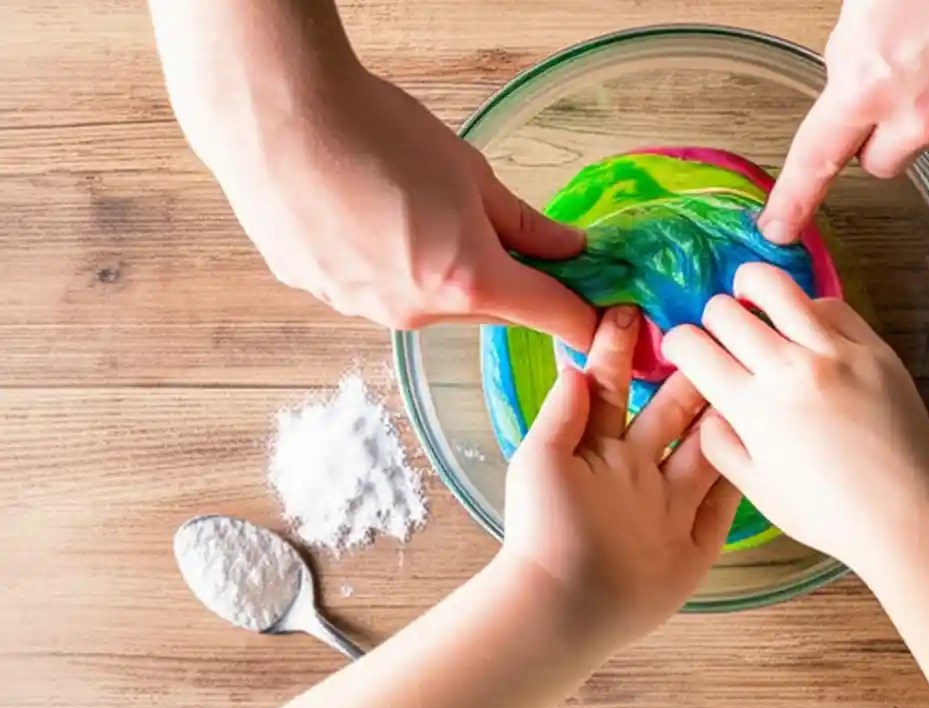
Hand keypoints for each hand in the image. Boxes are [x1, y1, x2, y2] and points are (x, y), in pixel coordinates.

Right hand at [185, 64, 596, 346]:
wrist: (277, 116)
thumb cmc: (377, 132)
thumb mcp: (471, 172)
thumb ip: (524, 223)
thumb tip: (566, 249)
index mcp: (469, 282)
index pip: (551, 317)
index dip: (584, 317)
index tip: (600, 316)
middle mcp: (418, 313)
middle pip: (487, 309)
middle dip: (504, 281)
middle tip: (495, 231)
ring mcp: (365, 310)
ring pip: (428, 302)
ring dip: (438, 272)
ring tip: (411, 208)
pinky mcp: (322, 295)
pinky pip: (375, 290)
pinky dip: (385, 265)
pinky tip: (365, 217)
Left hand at [502, 306, 739, 644]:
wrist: (565, 606)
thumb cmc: (544, 531)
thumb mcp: (540, 461)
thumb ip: (562, 414)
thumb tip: (573, 363)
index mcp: (596, 450)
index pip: (612, 388)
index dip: (619, 351)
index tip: (631, 310)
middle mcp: (635, 472)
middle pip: (670, 413)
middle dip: (690, 375)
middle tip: (716, 335)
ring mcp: (667, 506)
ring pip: (705, 451)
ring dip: (725, 416)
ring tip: (750, 375)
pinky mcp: (694, 542)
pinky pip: (725, 502)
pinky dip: (743, 473)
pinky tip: (765, 440)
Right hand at [662, 264, 928, 566]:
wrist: (906, 514)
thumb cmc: (827, 513)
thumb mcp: (756, 489)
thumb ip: (719, 443)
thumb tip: (708, 405)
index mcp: (753, 408)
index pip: (692, 347)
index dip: (677, 344)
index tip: (684, 351)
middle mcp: (789, 368)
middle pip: (725, 310)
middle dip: (711, 319)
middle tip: (722, 336)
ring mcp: (834, 352)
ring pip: (775, 286)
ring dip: (752, 289)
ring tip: (752, 300)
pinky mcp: (872, 347)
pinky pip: (829, 303)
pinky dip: (807, 308)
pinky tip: (807, 327)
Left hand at [759, 0, 928, 242]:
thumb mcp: (866, 5)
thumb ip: (851, 55)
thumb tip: (848, 78)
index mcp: (869, 83)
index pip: (817, 160)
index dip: (794, 201)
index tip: (780, 228)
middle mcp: (921, 114)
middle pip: (880, 164)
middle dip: (875, 137)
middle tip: (887, 88)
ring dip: (925, 113)